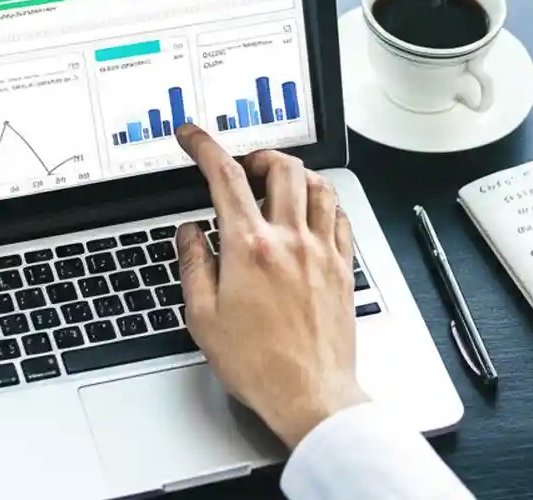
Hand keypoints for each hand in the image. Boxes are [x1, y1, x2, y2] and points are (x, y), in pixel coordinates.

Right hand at [173, 124, 368, 447]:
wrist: (310, 395)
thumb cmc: (258, 365)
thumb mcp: (203, 317)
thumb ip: (193, 265)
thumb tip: (189, 233)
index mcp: (249, 248)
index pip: (224, 177)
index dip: (204, 147)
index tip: (192, 137)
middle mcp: (289, 240)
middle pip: (280, 167)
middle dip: (257, 155)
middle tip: (242, 166)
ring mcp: (321, 251)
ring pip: (317, 185)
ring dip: (295, 173)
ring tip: (278, 183)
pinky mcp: (343, 268)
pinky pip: (340, 216)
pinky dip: (324, 201)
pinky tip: (312, 212)